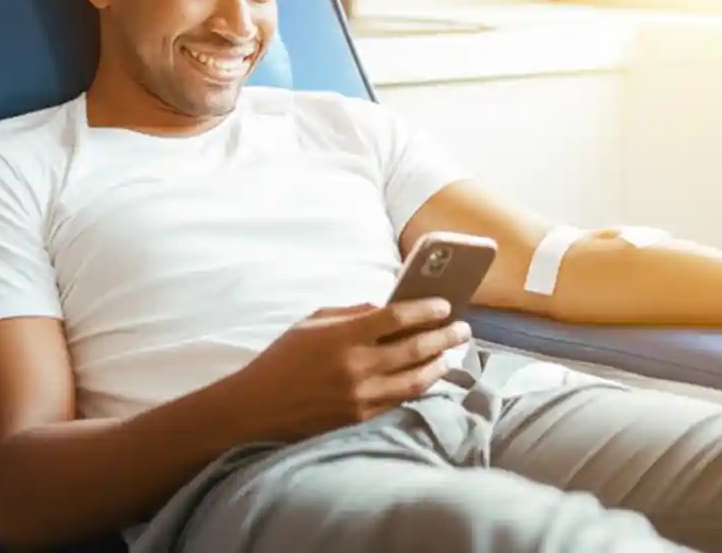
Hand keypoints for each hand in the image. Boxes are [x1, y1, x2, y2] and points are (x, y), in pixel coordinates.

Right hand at [230, 298, 470, 440]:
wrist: (258, 408)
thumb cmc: (282, 360)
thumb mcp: (311, 323)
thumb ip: (350, 313)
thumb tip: (387, 308)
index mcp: (342, 337)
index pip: (395, 317)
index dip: (425, 309)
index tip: (445, 305)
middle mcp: (356, 367)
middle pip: (414, 348)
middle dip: (444, 337)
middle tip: (463, 329)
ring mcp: (360, 395)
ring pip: (415, 379)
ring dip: (439, 365)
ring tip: (452, 353)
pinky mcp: (360, 417)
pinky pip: (400, 400)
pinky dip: (419, 386)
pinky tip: (430, 376)